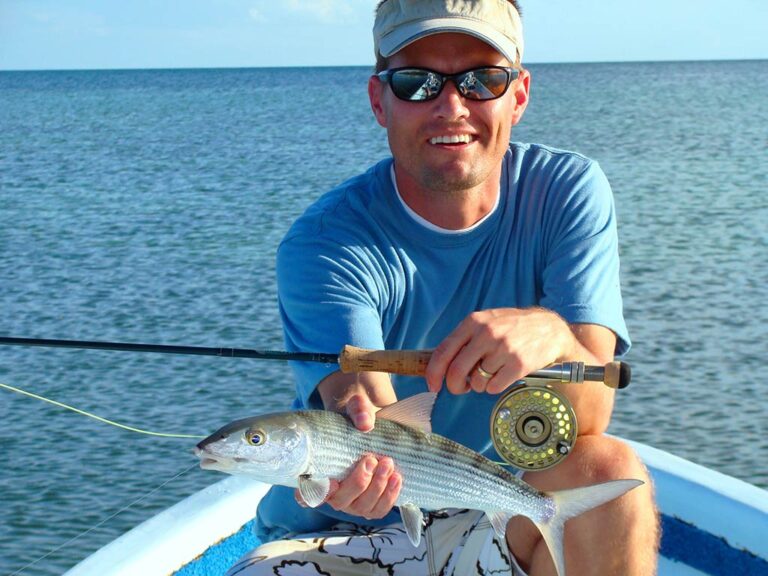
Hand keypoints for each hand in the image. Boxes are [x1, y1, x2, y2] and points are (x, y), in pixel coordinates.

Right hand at [296, 374, 401, 518]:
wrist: (377, 428)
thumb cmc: (357, 419)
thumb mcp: (356, 407)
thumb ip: (358, 409)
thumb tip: (364, 422)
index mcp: (318, 470)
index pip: (306, 492)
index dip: (313, 494)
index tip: (330, 483)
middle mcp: (333, 493)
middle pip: (340, 501)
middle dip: (359, 482)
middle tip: (372, 459)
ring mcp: (353, 502)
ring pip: (362, 507)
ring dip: (377, 487)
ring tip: (388, 463)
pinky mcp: (372, 505)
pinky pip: (379, 509)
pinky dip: (389, 496)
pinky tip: (396, 477)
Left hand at [425, 307, 573, 394]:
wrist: (550, 329)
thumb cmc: (512, 328)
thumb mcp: (486, 323)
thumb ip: (464, 339)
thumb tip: (439, 364)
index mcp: (473, 322)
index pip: (444, 351)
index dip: (433, 372)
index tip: (432, 385)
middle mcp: (487, 333)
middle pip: (456, 371)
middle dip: (454, 386)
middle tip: (460, 389)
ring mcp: (503, 348)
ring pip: (477, 382)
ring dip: (480, 384)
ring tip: (492, 373)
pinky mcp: (518, 364)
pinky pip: (494, 387)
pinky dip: (495, 387)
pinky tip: (503, 376)